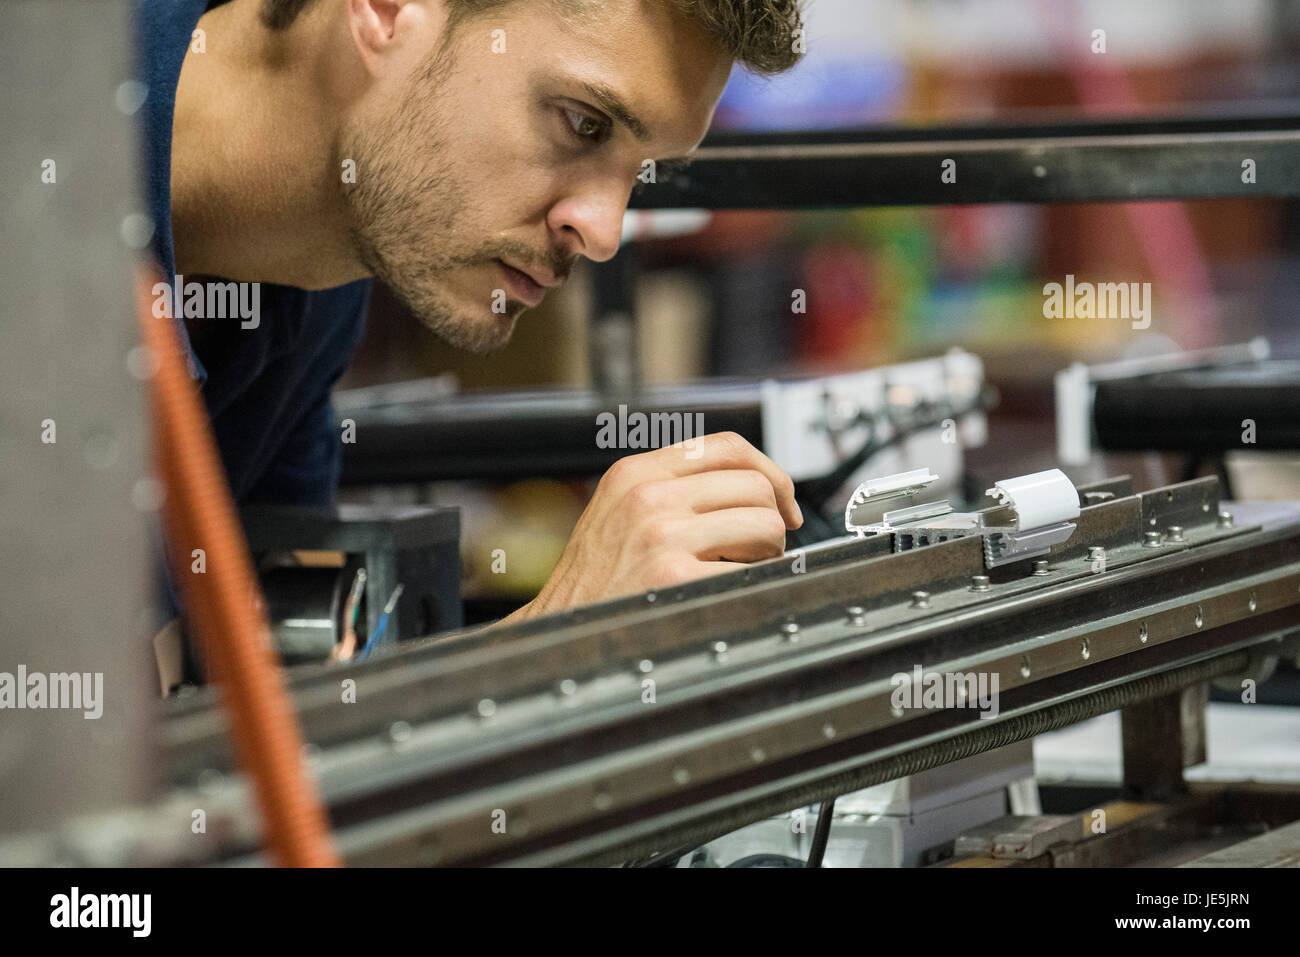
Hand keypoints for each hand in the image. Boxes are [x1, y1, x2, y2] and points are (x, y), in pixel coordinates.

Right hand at [504, 432, 801, 621]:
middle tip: (759, 552)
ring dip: (768, 555)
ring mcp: (661, 535)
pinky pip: (751, 573)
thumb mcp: (617, 515)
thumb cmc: (593, 586)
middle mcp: (647, 496)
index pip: (727, 446)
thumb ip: (669, 490)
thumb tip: (747, 485)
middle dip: (771, 521)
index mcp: (634, 473)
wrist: (555, 638)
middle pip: (754, 486)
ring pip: (764, 525)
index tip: (780, 502)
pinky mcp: (674, 578)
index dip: (769, 472)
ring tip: (741, 574)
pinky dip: (753, 588)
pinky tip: (728, 599)